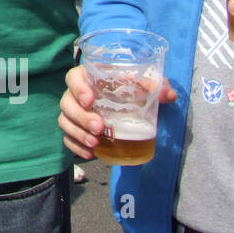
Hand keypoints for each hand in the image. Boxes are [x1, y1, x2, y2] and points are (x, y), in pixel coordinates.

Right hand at [58, 64, 176, 159]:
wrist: (130, 105)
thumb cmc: (133, 89)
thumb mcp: (144, 85)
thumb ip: (155, 86)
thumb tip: (169, 95)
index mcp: (89, 78)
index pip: (74, 78)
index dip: (77, 88)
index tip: (90, 100)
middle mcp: (77, 95)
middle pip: (67, 103)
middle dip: (81, 117)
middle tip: (99, 128)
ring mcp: (74, 113)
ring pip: (64, 121)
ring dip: (77, 133)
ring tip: (95, 143)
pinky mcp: (76, 130)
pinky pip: (67, 138)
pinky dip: (76, 146)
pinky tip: (89, 154)